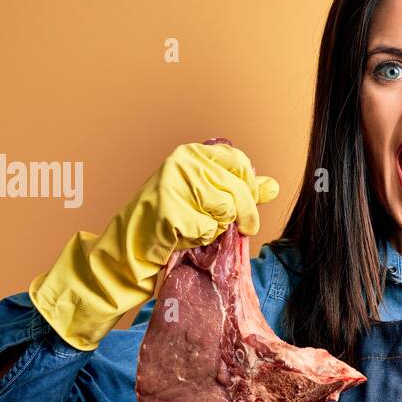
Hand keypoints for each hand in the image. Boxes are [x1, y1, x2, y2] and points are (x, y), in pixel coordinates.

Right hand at [28, 140, 279, 350]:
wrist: (128, 247)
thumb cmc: (170, 222)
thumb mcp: (207, 198)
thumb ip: (240, 190)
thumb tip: (272, 186)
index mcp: (192, 154)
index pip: (240, 163)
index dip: (250, 188)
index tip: (247, 205)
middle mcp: (183, 163)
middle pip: (238, 189)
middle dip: (243, 215)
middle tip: (241, 228)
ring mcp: (174, 185)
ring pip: (225, 210)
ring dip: (216, 227)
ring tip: (196, 228)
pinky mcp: (170, 210)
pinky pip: (207, 229)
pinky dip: (200, 239)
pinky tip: (183, 237)